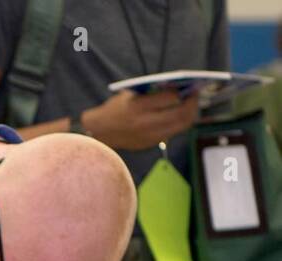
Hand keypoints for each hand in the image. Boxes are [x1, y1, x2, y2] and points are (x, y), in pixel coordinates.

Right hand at [81, 90, 198, 150]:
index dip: (182, 92)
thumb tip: (176, 88)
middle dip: (191, 104)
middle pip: (181, 114)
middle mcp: (145, 123)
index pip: (172, 98)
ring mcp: (149, 136)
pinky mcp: (150, 143)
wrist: (98, 133)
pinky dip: (178, 123)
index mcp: (139, 107)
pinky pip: (172, 132)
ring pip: (181, 125)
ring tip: (189, 106)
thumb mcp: (129, 95)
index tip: (187, 86)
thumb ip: (151, 92)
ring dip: (189, 114)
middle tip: (194, 96)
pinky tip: (178, 115)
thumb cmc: (115, 109)